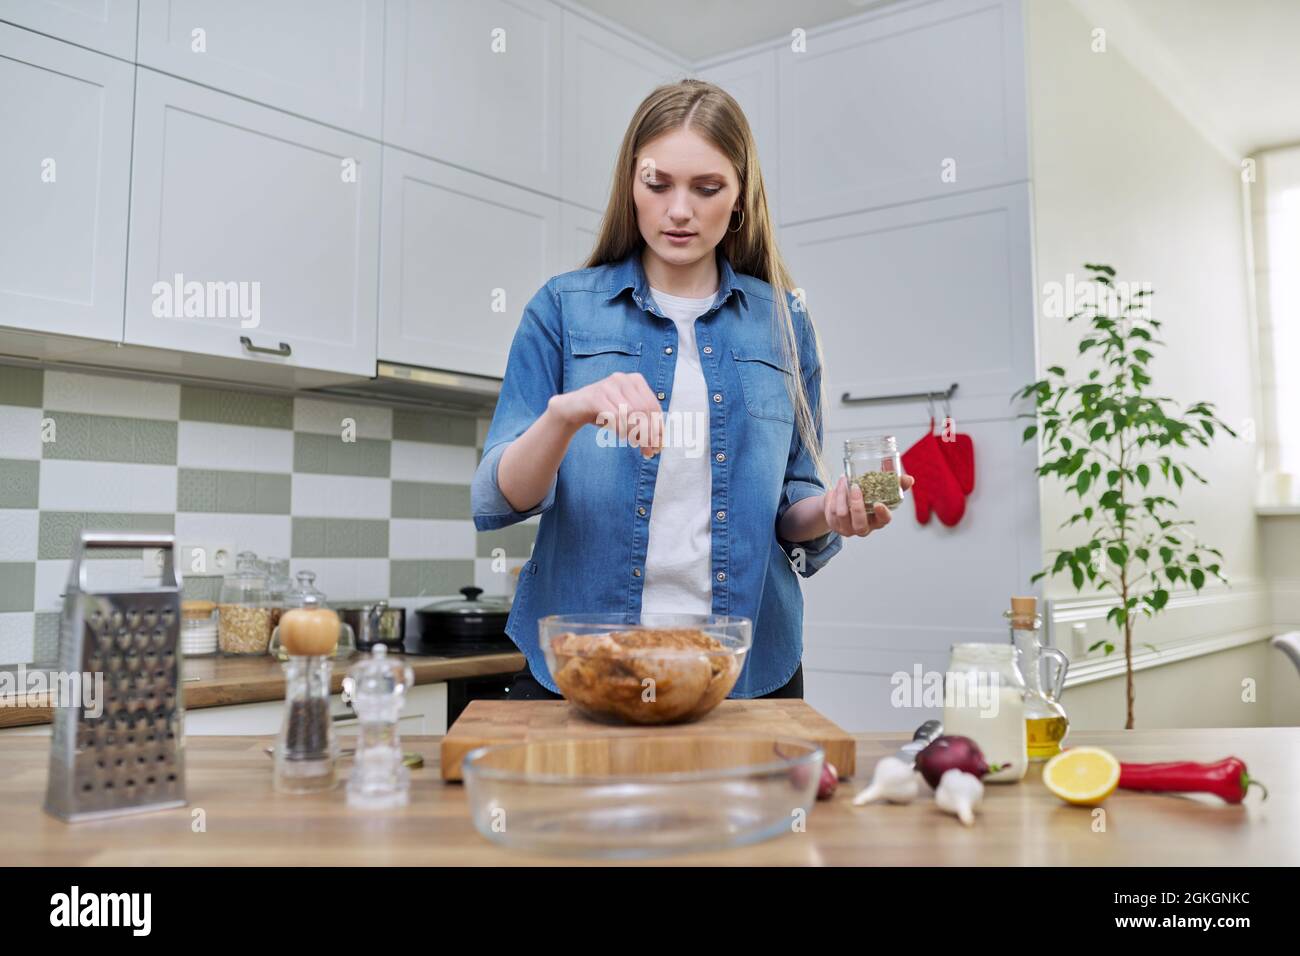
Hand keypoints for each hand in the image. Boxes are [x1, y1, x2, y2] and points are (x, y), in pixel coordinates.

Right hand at [548, 372, 663, 457]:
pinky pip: (614, 416)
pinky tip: (621, 435)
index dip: (658, 428)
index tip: (658, 447)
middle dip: (648, 434)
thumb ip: (643, 424)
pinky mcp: (595, 396)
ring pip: (630, 413)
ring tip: (634, 443)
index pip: (653, 406)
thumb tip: (660, 444)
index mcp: (635, 380)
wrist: (573, 408)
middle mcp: (623, 378)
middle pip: (644, 410)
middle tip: (648, 452)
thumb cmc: (603, 412)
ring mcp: (608, 385)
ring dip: (635, 433)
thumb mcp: (627, 416)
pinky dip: (620, 429)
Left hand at [824, 473, 914, 536]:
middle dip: (857, 504)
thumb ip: (895, 484)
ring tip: (844, 479)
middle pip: (859, 523)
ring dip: (842, 493)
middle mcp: (863, 528)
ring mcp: (847, 528)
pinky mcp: (833, 524)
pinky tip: (836, 488)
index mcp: (877, 520)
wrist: (840, 502)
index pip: (883, 521)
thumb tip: (909, 479)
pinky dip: (834, 495)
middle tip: (855, 486)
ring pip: (842, 513)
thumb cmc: (865, 497)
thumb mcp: (879, 490)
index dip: (882, 514)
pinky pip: (831, 510)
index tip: (878, 503)